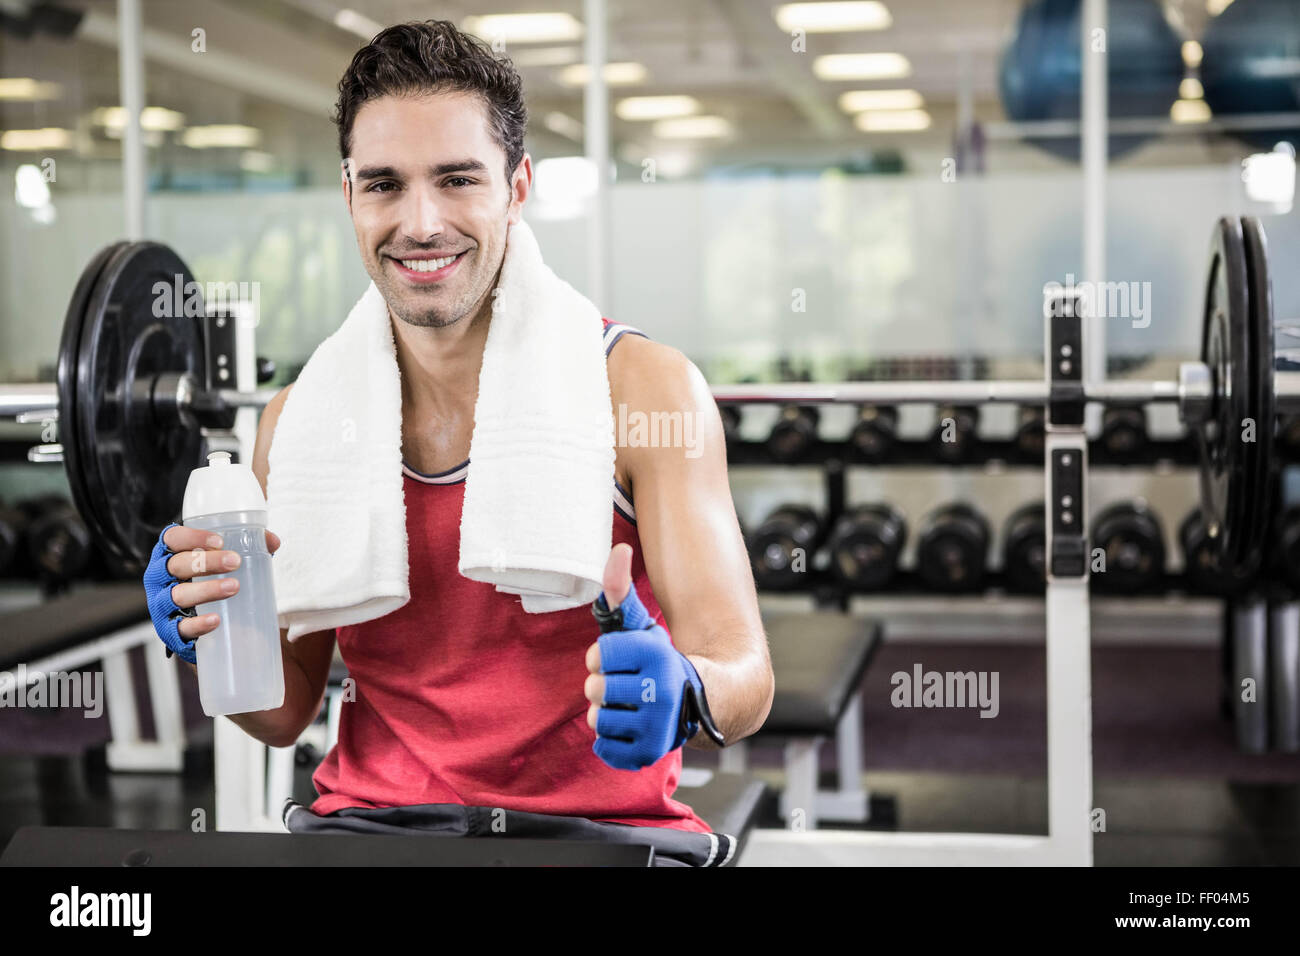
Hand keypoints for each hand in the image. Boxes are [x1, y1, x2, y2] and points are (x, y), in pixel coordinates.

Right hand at [142, 523, 280, 663]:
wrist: (204, 626)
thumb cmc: (211, 582)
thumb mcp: (225, 563)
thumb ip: (248, 548)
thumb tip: (272, 541)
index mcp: (171, 555)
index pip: (172, 538)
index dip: (192, 537)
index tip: (220, 541)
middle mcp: (160, 578)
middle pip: (176, 564)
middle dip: (206, 562)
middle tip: (235, 561)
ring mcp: (162, 605)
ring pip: (178, 595)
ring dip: (206, 590)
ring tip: (234, 587)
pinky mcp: (170, 631)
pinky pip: (180, 628)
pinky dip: (198, 623)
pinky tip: (216, 619)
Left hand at [583, 543, 706, 769]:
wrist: (704, 702)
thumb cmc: (659, 660)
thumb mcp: (640, 625)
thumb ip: (621, 589)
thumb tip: (618, 550)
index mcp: (655, 654)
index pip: (597, 656)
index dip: (603, 658)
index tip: (623, 660)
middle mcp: (660, 691)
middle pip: (595, 689)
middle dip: (604, 686)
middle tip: (626, 685)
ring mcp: (657, 727)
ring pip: (598, 720)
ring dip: (608, 713)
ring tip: (630, 707)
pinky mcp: (650, 755)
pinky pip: (605, 750)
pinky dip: (612, 742)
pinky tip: (631, 729)